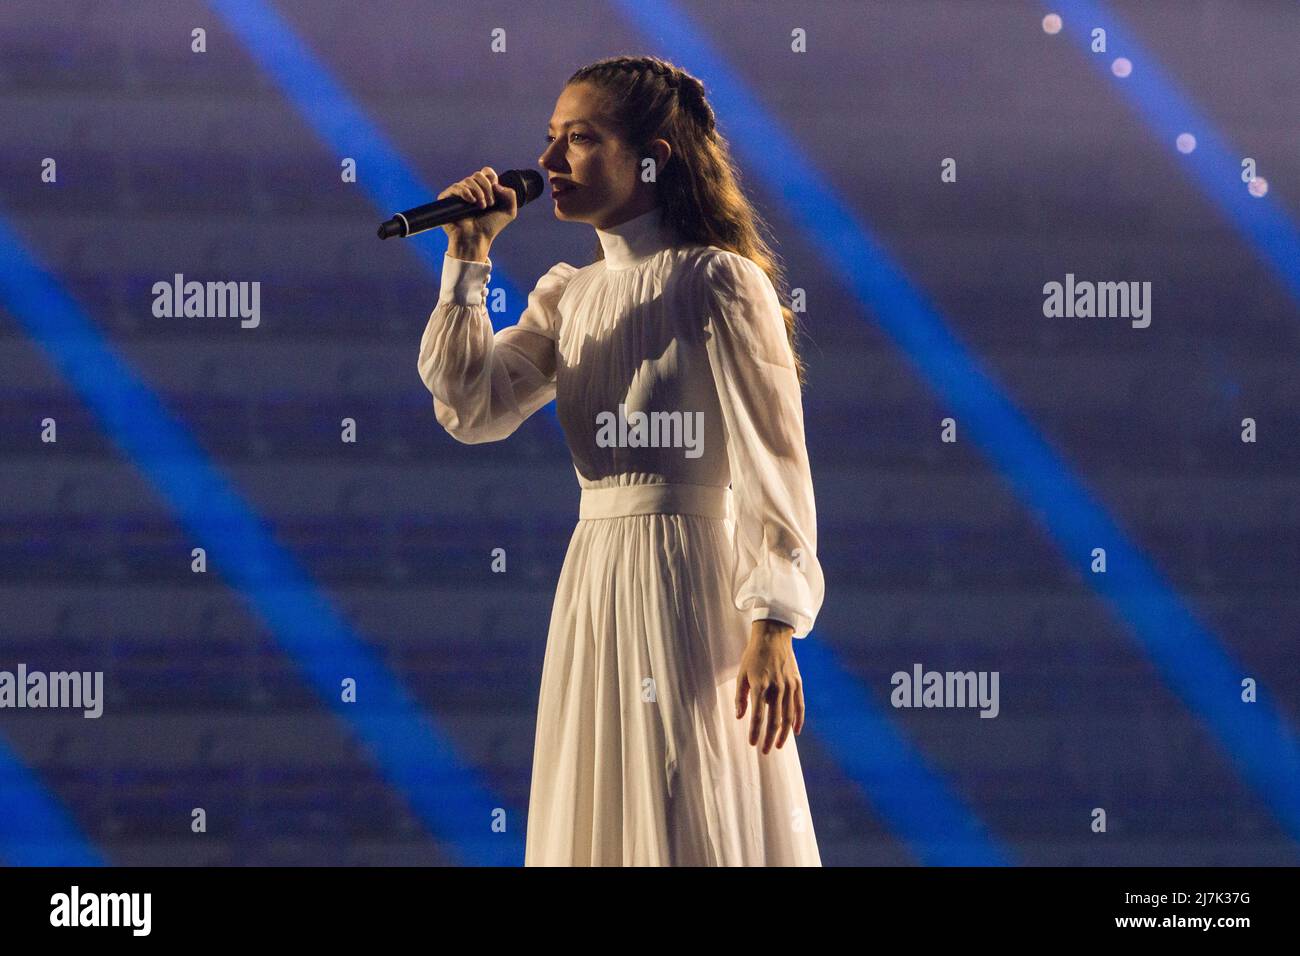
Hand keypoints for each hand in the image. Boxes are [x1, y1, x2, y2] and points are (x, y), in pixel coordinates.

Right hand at [438, 166, 518, 258]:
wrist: (477, 238)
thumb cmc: (490, 227)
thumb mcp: (509, 212)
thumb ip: (511, 195)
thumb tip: (496, 184)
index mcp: (483, 190)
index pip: (486, 172)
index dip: (491, 177)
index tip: (495, 190)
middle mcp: (470, 189)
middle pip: (478, 175)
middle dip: (487, 188)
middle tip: (490, 203)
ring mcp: (459, 194)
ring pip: (468, 180)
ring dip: (478, 193)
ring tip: (481, 207)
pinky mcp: (448, 199)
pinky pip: (456, 187)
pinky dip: (465, 192)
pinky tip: (471, 201)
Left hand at [734, 619, 804, 752]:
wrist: (773, 636)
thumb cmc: (753, 655)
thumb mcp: (741, 674)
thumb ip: (740, 697)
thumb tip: (740, 717)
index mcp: (759, 685)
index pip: (757, 715)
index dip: (754, 731)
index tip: (752, 743)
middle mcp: (776, 687)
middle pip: (774, 720)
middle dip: (769, 738)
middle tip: (765, 751)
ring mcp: (789, 685)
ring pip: (788, 716)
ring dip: (783, 734)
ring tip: (778, 746)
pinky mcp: (797, 683)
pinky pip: (799, 706)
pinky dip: (798, 720)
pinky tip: (795, 732)